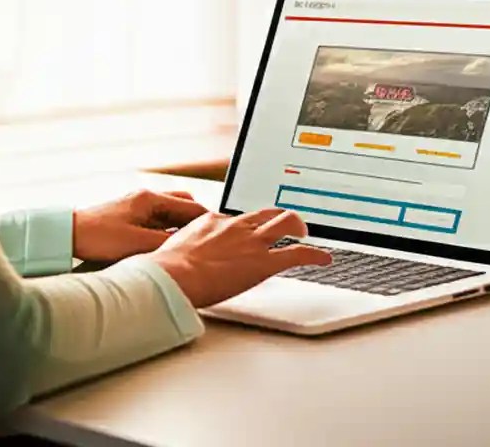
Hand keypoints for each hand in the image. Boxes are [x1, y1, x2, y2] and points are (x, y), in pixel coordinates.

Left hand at [72, 190, 207, 262]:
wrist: (67, 235)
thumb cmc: (98, 237)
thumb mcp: (137, 244)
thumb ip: (166, 244)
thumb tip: (190, 247)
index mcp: (151, 199)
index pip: (192, 207)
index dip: (209, 222)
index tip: (222, 234)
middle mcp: (146, 198)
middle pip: (184, 205)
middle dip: (198, 221)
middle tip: (210, 239)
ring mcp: (137, 205)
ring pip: (171, 213)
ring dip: (182, 227)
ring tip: (191, 246)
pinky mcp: (128, 216)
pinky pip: (158, 220)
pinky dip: (168, 230)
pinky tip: (169, 246)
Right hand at [149, 209, 332, 307]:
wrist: (173, 276)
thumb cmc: (166, 269)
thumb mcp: (170, 250)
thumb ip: (181, 250)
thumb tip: (171, 260)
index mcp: (212, 221)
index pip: (234, 218)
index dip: (244, 226)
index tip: (246, 231)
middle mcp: (235, 226)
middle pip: (264, 212)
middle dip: (277, 216)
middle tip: (285, 222)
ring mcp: (252, 242)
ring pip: (285, 223)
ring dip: (298, 226)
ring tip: (306, 232)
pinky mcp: (264, 262)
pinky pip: (297, 253)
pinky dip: (314, 255)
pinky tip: (324, 258)